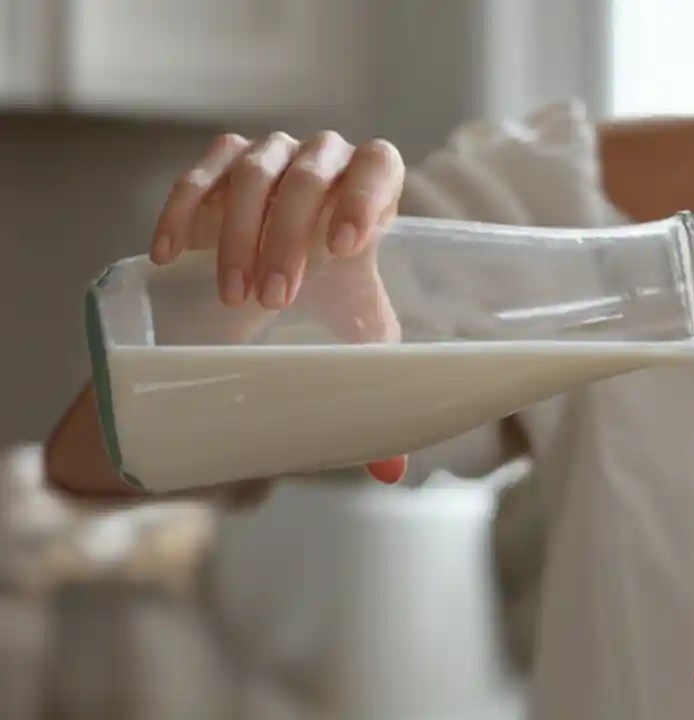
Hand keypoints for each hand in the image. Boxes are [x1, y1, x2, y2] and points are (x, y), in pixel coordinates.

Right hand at [150, 131, 408, 483]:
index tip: (345, 248)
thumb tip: (392, 472)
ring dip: (239, 231)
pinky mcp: (218, 162)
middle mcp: (324, 160)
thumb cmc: (332, 295)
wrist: (276, 272)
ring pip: (254, 171)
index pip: (379, 165)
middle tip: (274, 299)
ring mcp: (270, 155)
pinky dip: (182, 210)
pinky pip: (197, 174)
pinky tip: (168, 254)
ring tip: (233, 297)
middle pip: (310, 174)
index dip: (365, 195)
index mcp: (372, 189)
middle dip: (289, 235)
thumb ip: (379, 382)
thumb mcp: (358, 335)